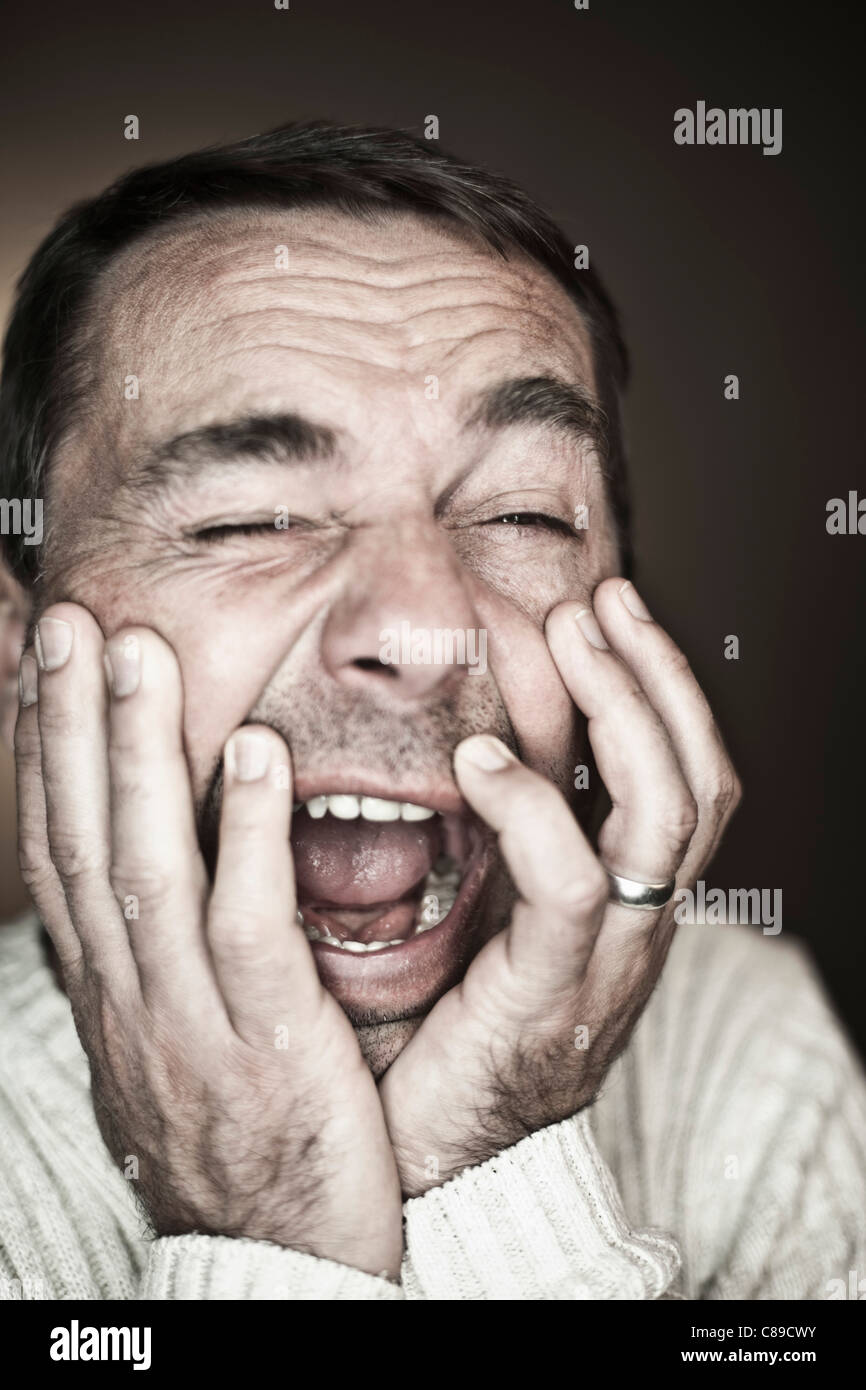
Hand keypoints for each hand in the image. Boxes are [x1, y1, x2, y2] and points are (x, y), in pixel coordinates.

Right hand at [15, 603, 402, 1276]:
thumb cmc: (236, 1143)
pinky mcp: (268, 1042)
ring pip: (145, 867)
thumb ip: (159, 961)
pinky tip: (253, 754)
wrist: (277, 1266)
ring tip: (140, 653)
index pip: (59, 855)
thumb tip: (147, 888)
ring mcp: (189, 1018)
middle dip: (71, 728)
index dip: (43, 759)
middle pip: (83, 840)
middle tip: (75, 623)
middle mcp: (130, 995)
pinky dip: (243, 836)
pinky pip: (246, 926)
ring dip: (136, 755)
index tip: (43, 672)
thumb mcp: (171, 1048)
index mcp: (111, 991)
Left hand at [379, 576, 740, 1195]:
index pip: (690, 782)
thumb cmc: (445, 1024)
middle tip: (601, 602)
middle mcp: (639, 927)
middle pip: (700, 784)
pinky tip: (480, 759)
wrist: (431, 1156)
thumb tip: (477, 731)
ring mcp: (605, 961)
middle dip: (659, 678)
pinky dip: (532, 807)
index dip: (666, 689)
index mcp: (629, 904)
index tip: (612, 610)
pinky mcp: (547, 993)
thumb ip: (506, 836)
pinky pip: (570, 884)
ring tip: (569, 641)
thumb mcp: (493, 913)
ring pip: (663, 817)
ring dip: (623, 712)